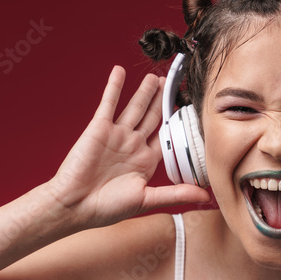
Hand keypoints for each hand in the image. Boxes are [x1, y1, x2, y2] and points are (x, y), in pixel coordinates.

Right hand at [46, 66, 209, 228]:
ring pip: (135, 107)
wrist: (74, 206)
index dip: (177, 124)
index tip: (191, 110)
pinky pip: (108, 103)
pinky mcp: (99, 128)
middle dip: (163, 101)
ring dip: (144, 91)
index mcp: (146, 161)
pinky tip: (119, 71)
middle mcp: (133, 145)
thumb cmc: (106, 208)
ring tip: (154, 77)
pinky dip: (114, 87)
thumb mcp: (146, 200)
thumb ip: (176, 194)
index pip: (167, 137)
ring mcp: (116, 135)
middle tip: (173, 84)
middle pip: (153, 117)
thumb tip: (206, 197)